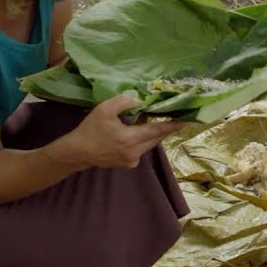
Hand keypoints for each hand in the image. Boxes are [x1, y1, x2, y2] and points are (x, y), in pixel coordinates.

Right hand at [63, 94, 186, 168]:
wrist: (78, 152)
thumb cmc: (90, 129)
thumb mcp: (105, 109)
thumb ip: (125, 102)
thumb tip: (141, 101)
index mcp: (130, 139)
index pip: (157, 130)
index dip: (173, 124)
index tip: (188, 120)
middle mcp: (135, 153)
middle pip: (156, 138)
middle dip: (163, 127)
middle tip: (170, 115)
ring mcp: (133, 161)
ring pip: (150, 144)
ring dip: (151, 133)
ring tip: (147, 121)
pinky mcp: (130, 165)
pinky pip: (142, 149)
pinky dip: (142, 140)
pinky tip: (133, 133)